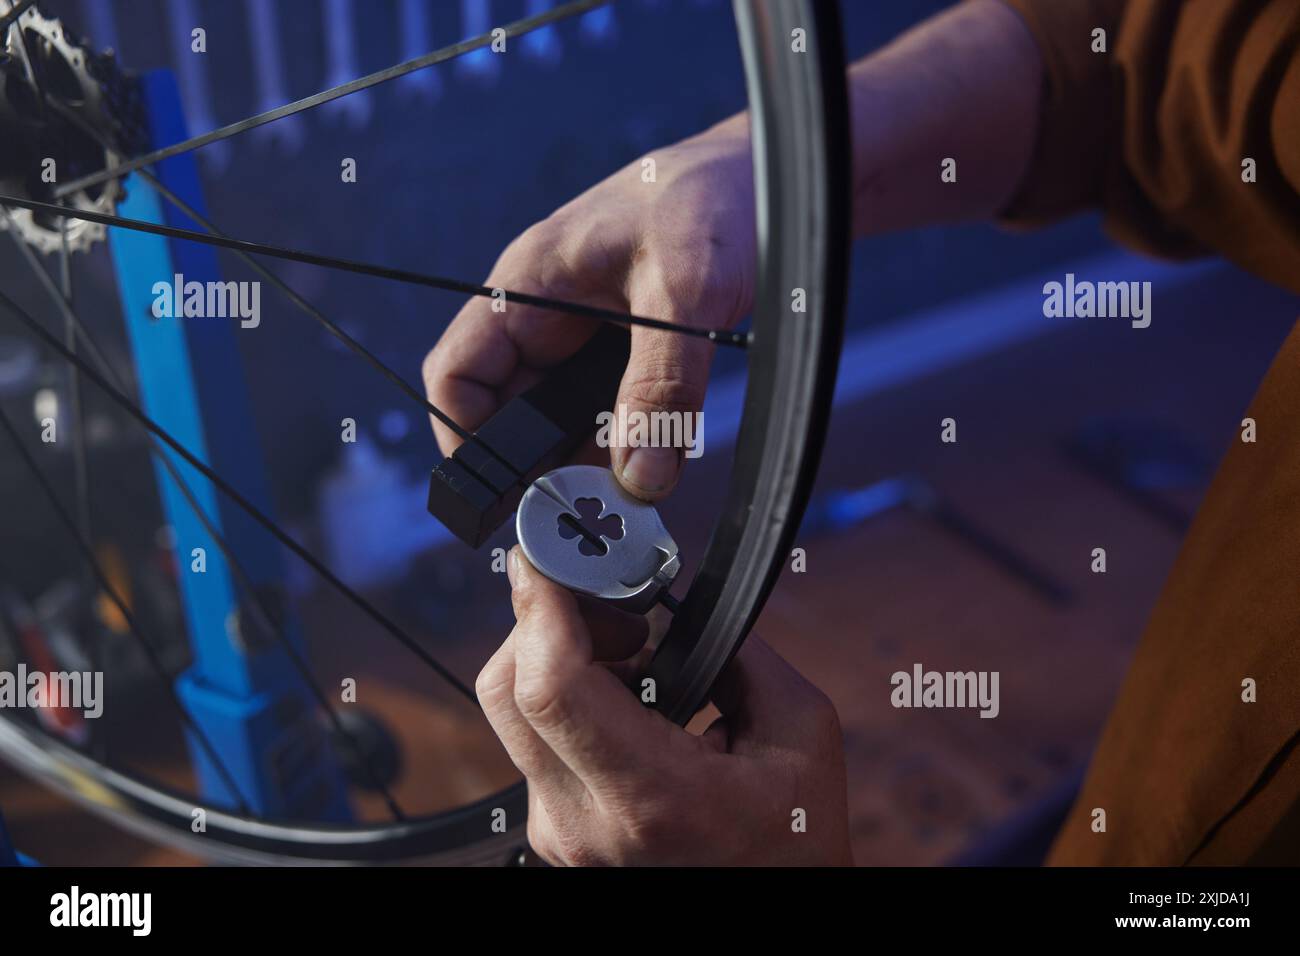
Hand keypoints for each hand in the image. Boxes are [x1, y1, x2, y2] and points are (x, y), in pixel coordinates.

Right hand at [422, 116, 754, 499]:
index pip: (457, 374)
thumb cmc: (713, 197)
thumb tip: (639, 476)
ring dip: (591, 457)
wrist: (769, 172)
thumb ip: (662, 386)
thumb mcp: (687, 289)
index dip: (465, 438)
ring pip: (565, 419)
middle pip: (512, 411)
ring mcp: (589, 335)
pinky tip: (657, 458)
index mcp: (528, 284)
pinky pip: (612, 411)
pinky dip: (628, 442)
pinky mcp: (631, 351)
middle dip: (542, 462)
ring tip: (632, 484)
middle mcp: (548, 314)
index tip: (508, 491)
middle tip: (587, 502)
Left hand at [476, 547, 853, 865]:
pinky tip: (627, 696)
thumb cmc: (791, 839)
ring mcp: (559, 832)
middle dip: (546, 621)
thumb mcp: (800, 732)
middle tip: (617, 612)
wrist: (771, 909)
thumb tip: (668, 601)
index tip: (547, 556)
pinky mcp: (553, 830)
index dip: (539, 606)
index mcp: (651, 795)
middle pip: (507, 690)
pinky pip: (531, 738)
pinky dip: (567, 695)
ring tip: (634, 657)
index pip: (552, 688)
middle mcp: (584, 821)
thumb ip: (738, 650)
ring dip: (558, 656)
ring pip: (512, 710)